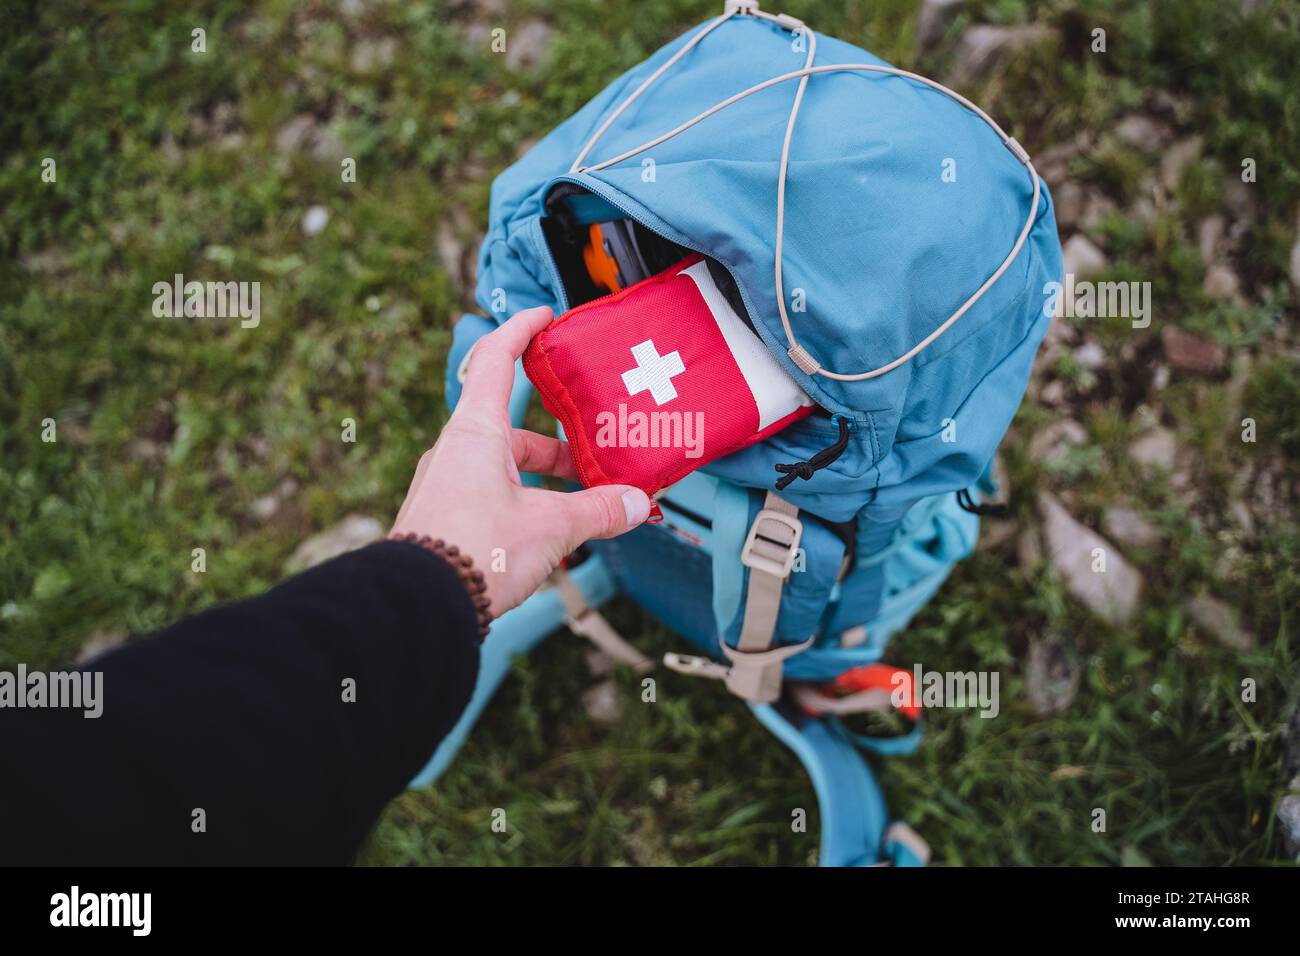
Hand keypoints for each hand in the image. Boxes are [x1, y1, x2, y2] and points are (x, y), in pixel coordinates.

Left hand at [392, 306, 650, 618]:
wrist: (418, 606)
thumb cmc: (475, 552)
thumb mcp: (552, 527)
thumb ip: (598, 511)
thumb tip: (638, 504)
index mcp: (476, 432)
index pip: (496, 360)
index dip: (521, 331)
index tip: (544, 317)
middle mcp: (456, 451)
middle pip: (513, 430)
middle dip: (558, 446)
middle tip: (595, 459)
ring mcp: (446, 484)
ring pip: (504, 468)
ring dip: (544, 483)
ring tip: (582, 509)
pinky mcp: (444, 518)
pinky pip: (490, 496)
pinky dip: (523, 504)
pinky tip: (549, 536)